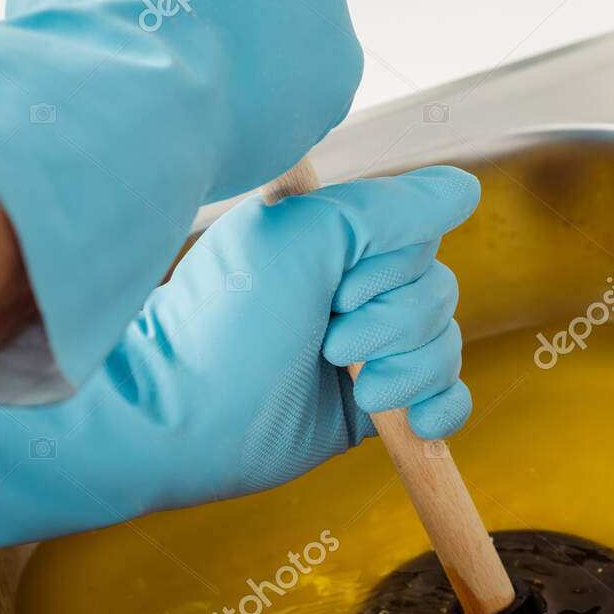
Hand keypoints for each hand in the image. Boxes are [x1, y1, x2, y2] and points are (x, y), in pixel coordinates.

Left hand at [0, 168, 478, 557]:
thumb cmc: (202, 331)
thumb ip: (382, 214)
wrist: (158, 420)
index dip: (394, 274)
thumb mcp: (296, 247)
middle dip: (393, 323)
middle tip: (329, 344)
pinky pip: (439, 408)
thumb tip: (455, 193)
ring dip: (404, 368)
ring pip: (441, 352)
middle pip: (436, 298)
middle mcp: (348, 296)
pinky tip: (385, 412)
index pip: (418, 242)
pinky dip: (426, 412)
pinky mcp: (362, 414)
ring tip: (338, 377)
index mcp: (329, 247)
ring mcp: (358, 356)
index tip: (340, 297)